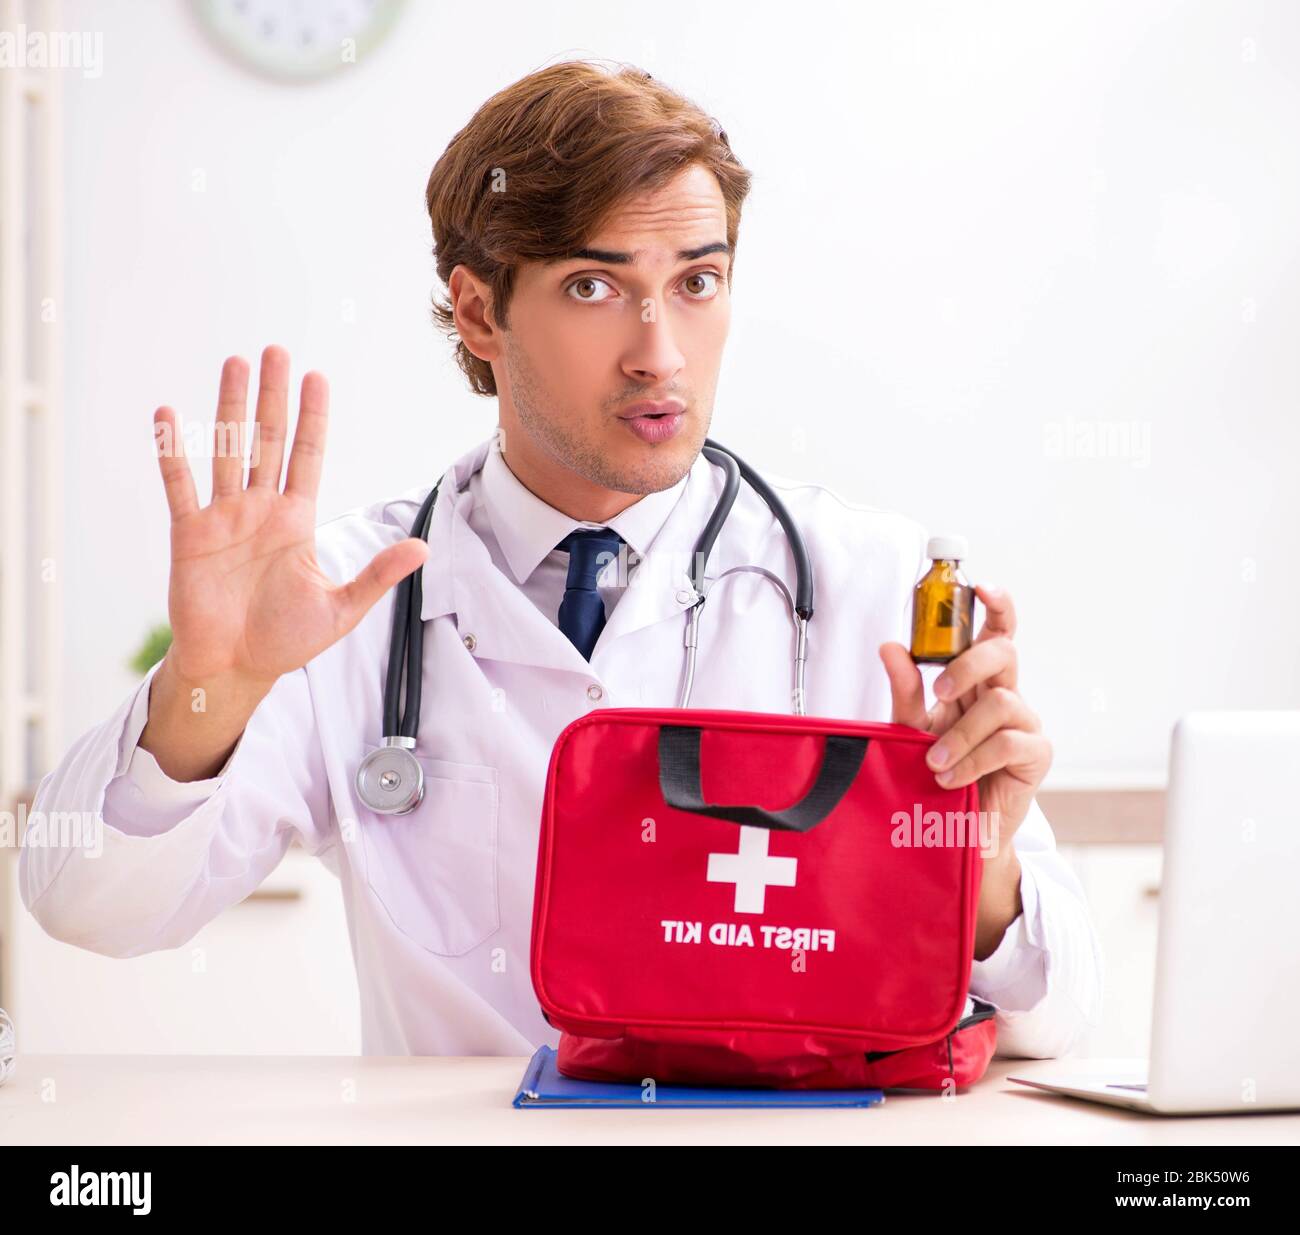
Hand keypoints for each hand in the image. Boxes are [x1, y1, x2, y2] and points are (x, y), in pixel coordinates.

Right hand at [153, 345, 429, 693]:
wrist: (236, 668)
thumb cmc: (286, 640)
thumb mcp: (343, 608)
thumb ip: (378, 575)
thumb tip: (425, 548)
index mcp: (296, 520)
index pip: (308, 455)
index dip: (313, 417)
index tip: (317, 377)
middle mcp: (260, 509)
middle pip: (268, 440)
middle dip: (273, 396)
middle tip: (276, 350)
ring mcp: (223, 517)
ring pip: (227, 449)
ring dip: (229, 407)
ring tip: (234, 363)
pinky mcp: (190, 534)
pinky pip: (180, 485)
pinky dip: (173, 452)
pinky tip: (168, 415)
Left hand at [878, 584, 1051, 846]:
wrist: (957, 827)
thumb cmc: (937, 770)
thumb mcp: (911, 727)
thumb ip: (905, 689)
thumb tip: (889, 646)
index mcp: (977, 679)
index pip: (994, 631)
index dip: (996, 605)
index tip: (981, 587)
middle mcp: (1004, 693)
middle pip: (1003, 652)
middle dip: (968, 665)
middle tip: (939, 692)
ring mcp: (1024, 722)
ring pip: (1001, 702)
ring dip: (961, 733)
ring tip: (935, 762)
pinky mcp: (1036, 754)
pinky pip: (1009, 742)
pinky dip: (974, 759)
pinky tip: (953, 778)